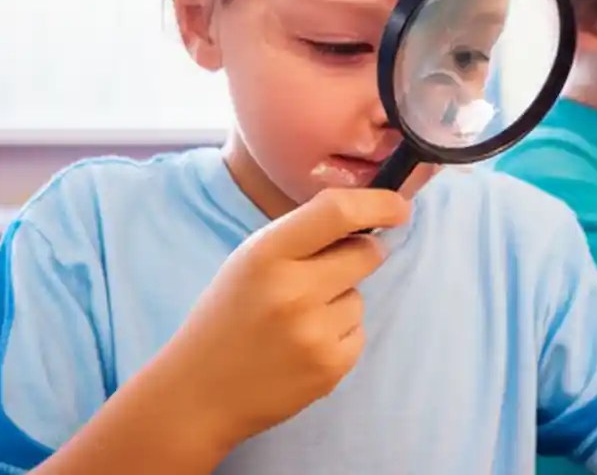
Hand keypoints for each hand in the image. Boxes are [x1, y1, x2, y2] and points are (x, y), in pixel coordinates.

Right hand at [165, 187, 410, 453]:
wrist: (198, 394)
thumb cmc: (227, 317)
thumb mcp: (249, 261)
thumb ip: (301, 238)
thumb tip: (365, 220)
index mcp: (267, 253)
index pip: (337, 212)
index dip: (378, 203)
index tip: (399, 205)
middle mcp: (294, 290)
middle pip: (367, 253)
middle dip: (360, 254)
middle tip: (329, 271)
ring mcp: (314, 332)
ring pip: (360, 297)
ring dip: (340, 302)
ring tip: (296, 322)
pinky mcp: (330, 367)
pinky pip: (358, 332)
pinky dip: (339, 336)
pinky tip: (303, 347)